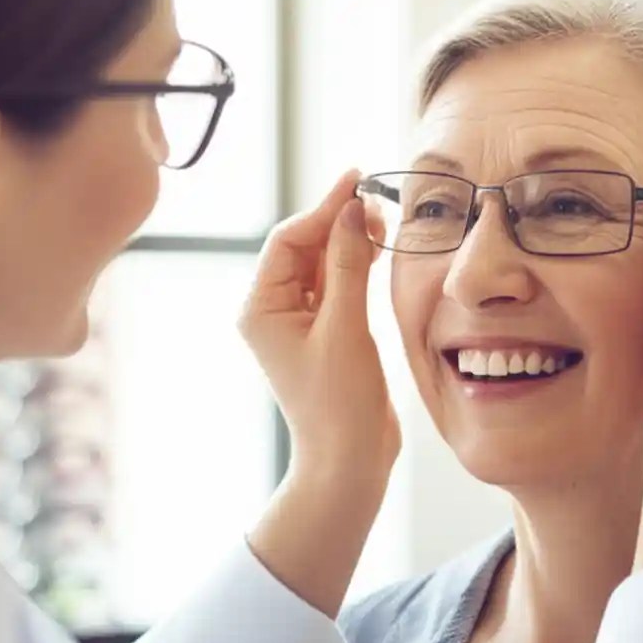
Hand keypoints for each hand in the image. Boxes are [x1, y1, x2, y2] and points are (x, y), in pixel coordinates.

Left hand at [239, 169, 400, 481]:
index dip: (323, 208)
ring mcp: (297, 322)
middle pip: (302, 247)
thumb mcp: (344, 328)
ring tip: (383, 221)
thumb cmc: (339, 403)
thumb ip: (347, 265)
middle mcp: (272, 311)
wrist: (348, 460)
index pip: (287, 240)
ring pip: (320, 263)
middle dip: (337, 221)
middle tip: (377, 201)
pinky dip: (355, 264)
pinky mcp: (324, 332)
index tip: (357, 182)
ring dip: (349, 241)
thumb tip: (354, 209)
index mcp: (260, 308)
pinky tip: (377, 249)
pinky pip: (335, 284)